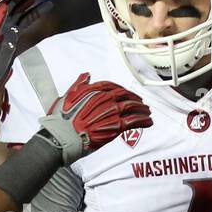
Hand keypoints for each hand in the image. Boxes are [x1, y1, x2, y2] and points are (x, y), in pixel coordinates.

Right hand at [37, 72, 151, 163]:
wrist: (63, 136)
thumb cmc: (63, 119)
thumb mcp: (68, 95)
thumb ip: (79, 84)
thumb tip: (86, 75)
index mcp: (95, 90)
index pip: (113, 86)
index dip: (122, 90)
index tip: (126, 93)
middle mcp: (106, 99)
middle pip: (126, 96)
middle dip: (135, 98)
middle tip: (140, 102)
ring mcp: (112, 112)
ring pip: (133, 107)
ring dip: (142, 109)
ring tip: (147, 112)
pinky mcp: (116, 126)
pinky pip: (134, 121)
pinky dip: (143, 121)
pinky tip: (148, 122)